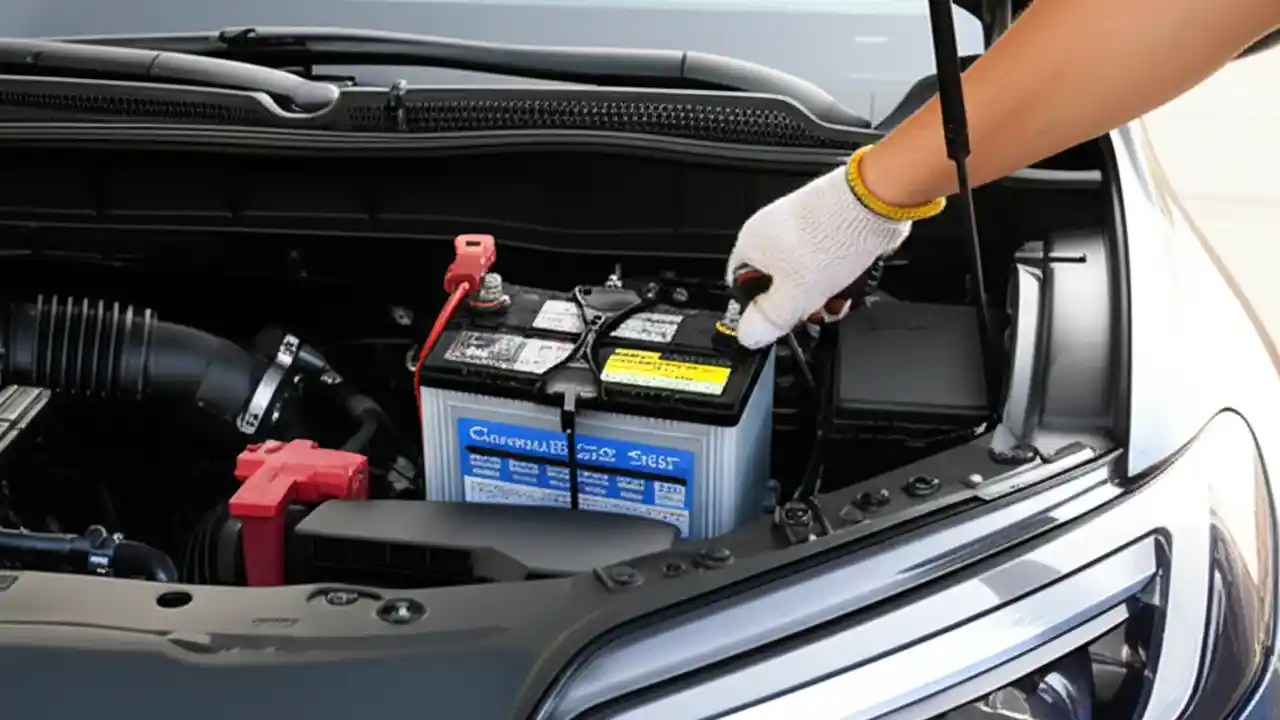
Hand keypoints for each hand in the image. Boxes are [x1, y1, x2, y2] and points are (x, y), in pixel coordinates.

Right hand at [726, 165, 911, 348]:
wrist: (872, 203)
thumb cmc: (830, 236)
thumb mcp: (795, 294)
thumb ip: (770, 318)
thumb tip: (750, 335)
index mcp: (752, 243)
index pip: (741, 285)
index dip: (759, 308)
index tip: (778, 320)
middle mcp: (773, 232)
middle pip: (778, 283)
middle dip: (799, 303)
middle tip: (813, 311)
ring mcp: (802, 229)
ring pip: (806, 275)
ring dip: (822, 294)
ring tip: (837, 299)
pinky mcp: (829, 228)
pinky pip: (828, 263)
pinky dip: (838, 277)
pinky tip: (850, 284)